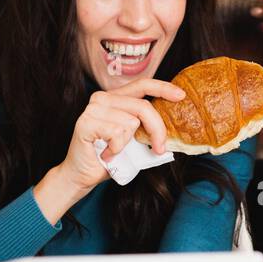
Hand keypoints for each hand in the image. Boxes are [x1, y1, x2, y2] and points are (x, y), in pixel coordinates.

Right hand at [54, 78, 185, 192]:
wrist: (81, 176)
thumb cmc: (108, 158)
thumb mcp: (133, 140)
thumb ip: (145, 127)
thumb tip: (173, 127)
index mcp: (114, 98)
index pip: (142, 85)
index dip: (163, 88)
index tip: (181, 96)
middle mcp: (102, 98)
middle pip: (143, 107)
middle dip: (157, 130)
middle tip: (159, 149)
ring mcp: (92, 109)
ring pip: (131, 122)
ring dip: (128, 144)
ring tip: (115, 152)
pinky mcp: (85, 123)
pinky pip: (117, 133)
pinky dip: (116, 149)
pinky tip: (106, 154)